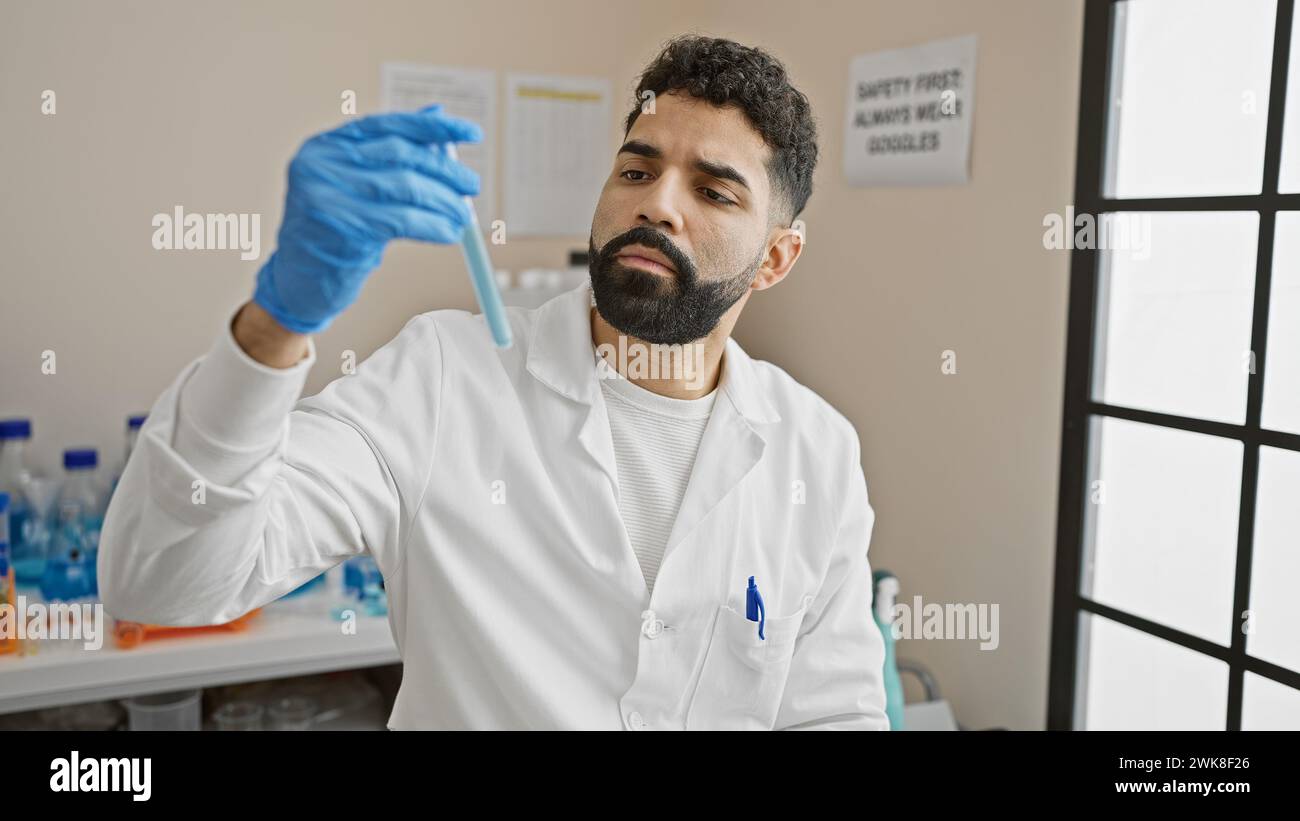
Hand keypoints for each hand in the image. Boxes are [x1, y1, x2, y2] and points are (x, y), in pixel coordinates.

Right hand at [252, 105, 481, 333]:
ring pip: (407, 187)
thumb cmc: (335, 232)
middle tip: (472, 185)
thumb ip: (391, 153)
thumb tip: (439, 115)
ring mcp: (329, 195)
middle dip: (445, 170)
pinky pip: (404, 221)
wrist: (300, 283)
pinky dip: (434, 226)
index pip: (387, 124)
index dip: (433, 127)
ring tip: (464, 216)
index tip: (471, 133)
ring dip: (444, 202)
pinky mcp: (344, 228)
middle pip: (401, 154)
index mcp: (325, 145)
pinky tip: (449, 233)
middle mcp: (321, 164)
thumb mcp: (356, 185)